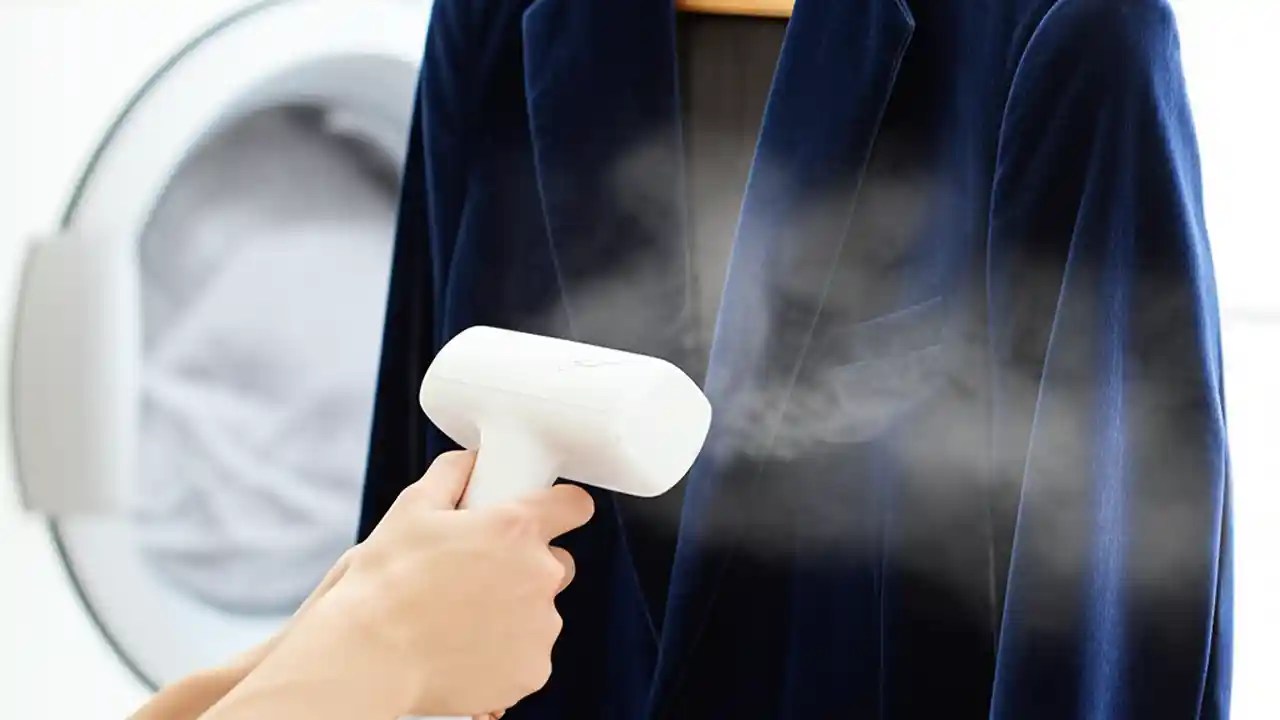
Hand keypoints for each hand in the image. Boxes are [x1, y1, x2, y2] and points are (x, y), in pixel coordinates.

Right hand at [303, 450, 593, 716]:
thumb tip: (472, 461)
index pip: (574, 505)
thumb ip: (453, 474)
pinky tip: (464, 651)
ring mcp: (540, 626)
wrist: (370, 658)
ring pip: (540, 611)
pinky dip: (505, 654)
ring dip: (513, 612)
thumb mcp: (412, 508)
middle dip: (526, 566)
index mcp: (516, 529)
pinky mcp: (533, 669)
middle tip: (479, 577)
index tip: (548, 515)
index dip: (560, 507)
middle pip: (557, 562)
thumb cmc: (385, 583)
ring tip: (460, 621)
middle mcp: (539, 575)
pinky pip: (529, 654)